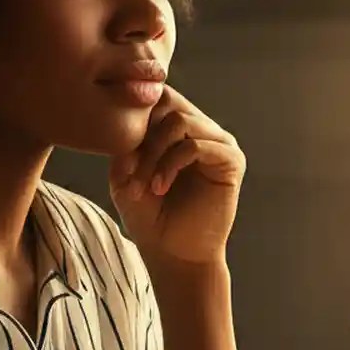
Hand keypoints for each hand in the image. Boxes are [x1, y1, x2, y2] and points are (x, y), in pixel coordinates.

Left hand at [109, 85, 244, 264]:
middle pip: (166, 102)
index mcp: (178, 127)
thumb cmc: (148, 216)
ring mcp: (218, 142)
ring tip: (143, 186)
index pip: (158, 95)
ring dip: (153, 154)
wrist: (173, 254)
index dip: (134, 112)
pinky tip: (160, 188)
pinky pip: (196, 144)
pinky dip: (171, 164)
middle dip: (141, 136)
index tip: (118, 149)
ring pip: (179, 122)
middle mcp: (201, 128)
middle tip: (128, 172)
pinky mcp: (231, 159)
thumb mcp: (124, 173)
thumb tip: (126, 114)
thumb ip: (125, 140)